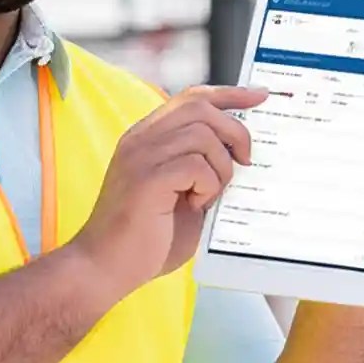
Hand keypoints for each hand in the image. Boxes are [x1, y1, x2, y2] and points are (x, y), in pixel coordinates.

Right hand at [72, 85, 269, 299]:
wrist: (103, 268)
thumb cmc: (144, 239)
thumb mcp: (181, 194)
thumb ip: (201, 169)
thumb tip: (241, 155)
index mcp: (146, 138)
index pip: (191, 97)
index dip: (229, 94)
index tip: (260, 96)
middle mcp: (140, 140)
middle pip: (200, 108)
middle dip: (234, 131)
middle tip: (245, 161)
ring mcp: (140, 157)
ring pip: (202, 136)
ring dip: (219, 167)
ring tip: (207, 196)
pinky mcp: (146, 179)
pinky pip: (196, 165)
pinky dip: (207, 186)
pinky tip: (194, 206)